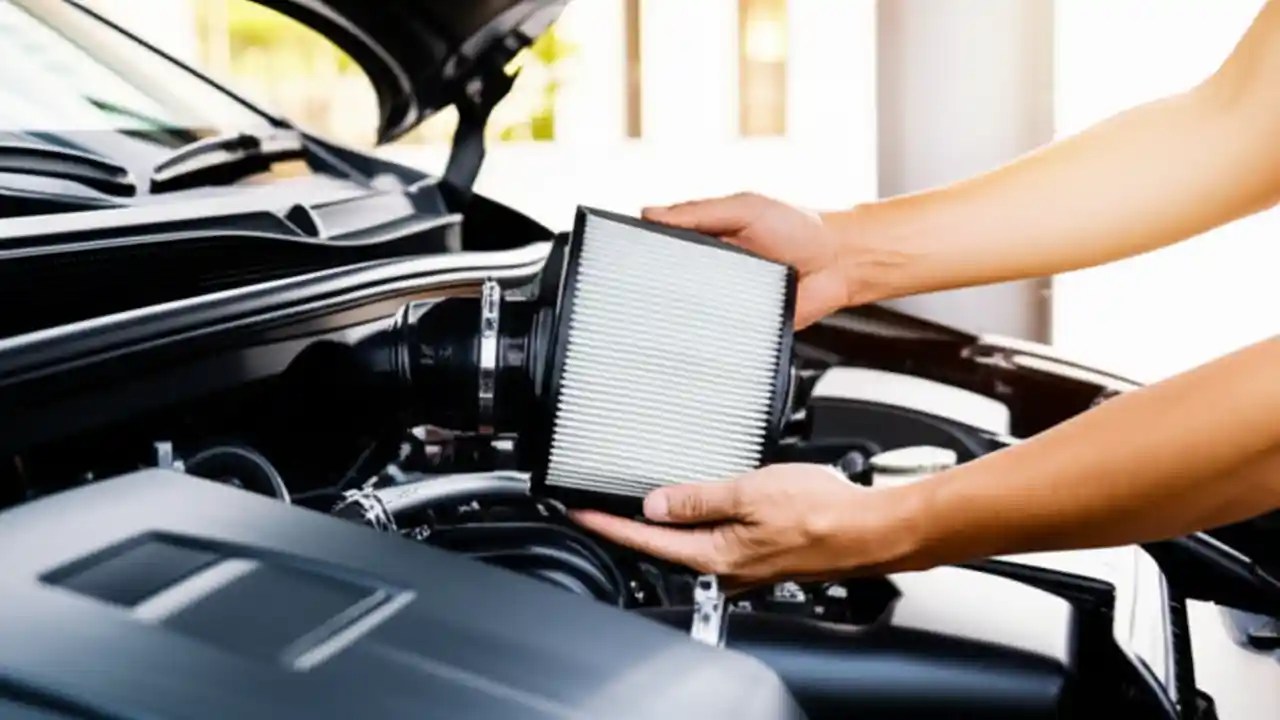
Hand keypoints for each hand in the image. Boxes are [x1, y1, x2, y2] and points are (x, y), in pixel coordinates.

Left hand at [569, 464, 925, 588]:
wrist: (872, 529)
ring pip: (696, 541)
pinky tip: (709, 505)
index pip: (647, 541)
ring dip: (672, 522)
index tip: (581, 513)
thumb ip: (699, 499)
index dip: (610, 525)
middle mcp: (729, 567)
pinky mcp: (768, 555)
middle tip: (605, 501)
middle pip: (667, 546)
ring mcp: (749, 564)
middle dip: (635, 524)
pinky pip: (724, 537)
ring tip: (650, 499)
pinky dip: (706, 521)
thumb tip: (655, 504)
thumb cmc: (822, 514)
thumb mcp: (749, 492)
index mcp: (716, 555)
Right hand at [643, 194, 855, 328]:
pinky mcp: (740, 325)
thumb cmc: (800, 229)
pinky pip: (715, 334)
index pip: (662, 247)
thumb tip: (651, 213)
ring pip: (687, 311)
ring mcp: (725, 299)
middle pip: (669, 283)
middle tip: (646, 285)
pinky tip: (700, 328)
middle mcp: (713, 271)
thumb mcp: (746, 208)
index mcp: (708, 239)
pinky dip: (706, 333)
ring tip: (676, 305)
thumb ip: (701, 212)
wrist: (839, 263)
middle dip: (656, 286)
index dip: (643, 252)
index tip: (624, 255)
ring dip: (680, 310)